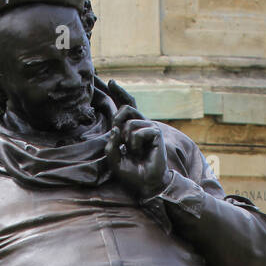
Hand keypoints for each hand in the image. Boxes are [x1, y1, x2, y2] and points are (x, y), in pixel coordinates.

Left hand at [104, 79, 169, 200]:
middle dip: (117, 118)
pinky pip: (137, 131)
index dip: (118, 93)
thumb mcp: (113, 158)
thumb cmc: (131, 172)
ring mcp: (149, 126)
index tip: (110, 82)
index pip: (125, 106)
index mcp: (130, 128)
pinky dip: (135, 144)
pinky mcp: (155, 132)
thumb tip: (115, 127)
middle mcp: (140, 124)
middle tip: (120, 138)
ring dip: (126, 139)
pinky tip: (140, 152)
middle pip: (126, 106)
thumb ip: (110, 143)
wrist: (145, 183)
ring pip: (128, 121)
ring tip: (133, 151)